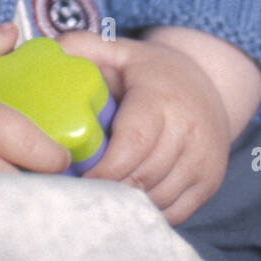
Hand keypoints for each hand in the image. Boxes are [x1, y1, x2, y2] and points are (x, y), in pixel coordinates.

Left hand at [56, 31, 232, 224]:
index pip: (134, 143)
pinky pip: (175, 212)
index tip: (77, 177)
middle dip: (108, 188)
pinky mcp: (209, 182)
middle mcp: (189, 130)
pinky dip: (147, 212)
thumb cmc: (152, 71)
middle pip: (143, 176)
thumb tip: (51, 52)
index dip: (104, 168)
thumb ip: (85, 48)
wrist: (210, 84)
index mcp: (162, 98)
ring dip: (125, 203)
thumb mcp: (120, 51)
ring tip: (97, 197)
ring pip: (158, 198)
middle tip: (77, 191)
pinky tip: (125, 201)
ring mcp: (204, 160)